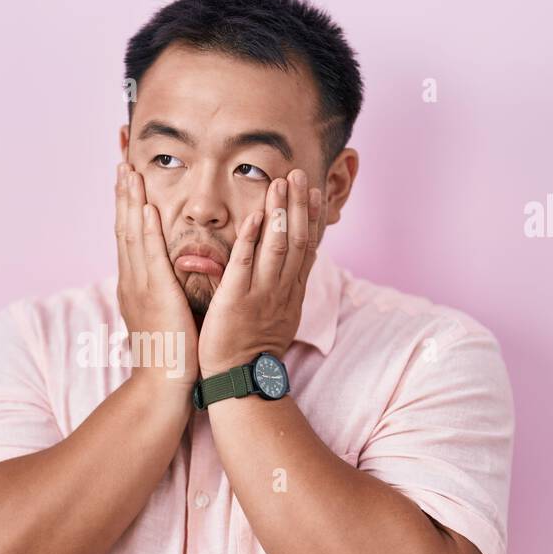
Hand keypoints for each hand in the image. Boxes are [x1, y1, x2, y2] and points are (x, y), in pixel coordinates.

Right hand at [114, 162, 199, 389]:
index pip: (128, 234)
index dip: (126, 203)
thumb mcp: (166, 313)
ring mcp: (139, 287)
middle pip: (123, 226)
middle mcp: (131, 280)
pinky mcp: (155, 295)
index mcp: (134, 283)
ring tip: (128, 170)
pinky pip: (149, 257)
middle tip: (121, 158)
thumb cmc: (171, 354)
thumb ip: (166, 290)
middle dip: (122, 192)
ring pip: (131, 235)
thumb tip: (172, 274)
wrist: (162, 383)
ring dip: (130, 201)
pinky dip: (145, 231)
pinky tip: (145, 208)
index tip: (126, 175)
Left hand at [198, 169, 322, 377]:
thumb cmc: (251, 348)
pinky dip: (250, 240)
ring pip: (277, 247)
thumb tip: (292, 268)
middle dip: (299, 205)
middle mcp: (281, 289)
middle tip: (300, 174)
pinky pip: (244, 265)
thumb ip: (284, 288)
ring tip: (280, 183)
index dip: (313, 218)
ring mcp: (260, 294)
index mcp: (291, 292)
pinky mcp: (236, 300)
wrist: (238, 379)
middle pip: (298, 240)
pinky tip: (253, 216)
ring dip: (280, 212)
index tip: (316, 191)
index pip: (308, 248)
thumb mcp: (279, 316)